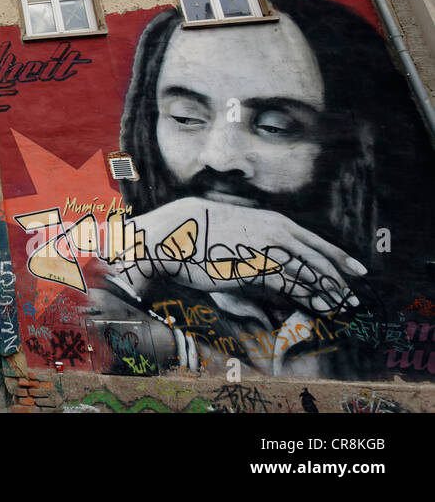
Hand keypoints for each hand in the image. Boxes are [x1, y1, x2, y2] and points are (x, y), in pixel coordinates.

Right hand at [113, 197, 365, 314]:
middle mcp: (275, 232)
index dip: (337, 256)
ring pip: (309, 272)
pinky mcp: (255, 266)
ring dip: (329, 291)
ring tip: (342, 308)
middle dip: (339, 278)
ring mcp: (266, 248)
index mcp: (271, 221)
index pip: (313, 240)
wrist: (173, 234)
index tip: (356, 270)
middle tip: (354, 298)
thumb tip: (258, 249)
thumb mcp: (231, 227)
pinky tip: (319, 308)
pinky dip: (309, 298)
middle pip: (318, 257)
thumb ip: (251, 237)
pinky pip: (291, 285)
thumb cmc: (197, 232)